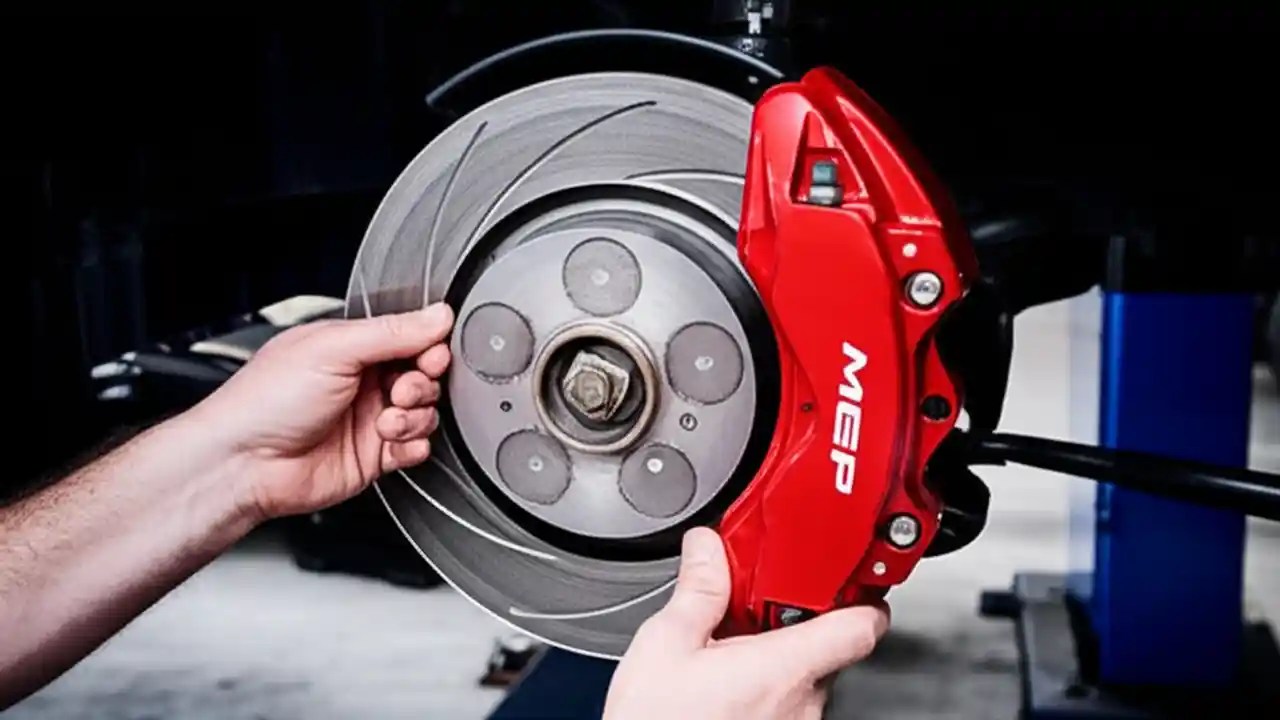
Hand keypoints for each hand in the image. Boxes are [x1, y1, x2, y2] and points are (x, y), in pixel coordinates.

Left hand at [192, 302, 454, 520]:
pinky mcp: (373, 456)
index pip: (410, 338)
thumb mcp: (332, 349)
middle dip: (421, 383)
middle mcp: (362, 380)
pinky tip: (391, 443)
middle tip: (401, 390)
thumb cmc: (266, 401)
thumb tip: (438, 314)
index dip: (428, 347)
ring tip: (385, 422)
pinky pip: (415, 448)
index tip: (429, 356)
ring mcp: (368, 418)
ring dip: (415, 417)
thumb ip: (392, 331)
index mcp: (351, 345)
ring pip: (424, 412)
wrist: (244, 464)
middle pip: (423, 375)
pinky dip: (412, 446)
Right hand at [604, 528, 888, 719]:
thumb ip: (698, 591)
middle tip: (755, 605)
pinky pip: (788, 706)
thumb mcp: (666, 645)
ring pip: (805, 678)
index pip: (862, 627)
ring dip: (776, 658)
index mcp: (783, 668)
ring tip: (729, 648)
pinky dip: (766, 688)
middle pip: (827, 647)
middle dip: (793, 622)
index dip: (864, 597)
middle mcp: (801, 703)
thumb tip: (708, 549)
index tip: (851, 578)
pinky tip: (726, 684)